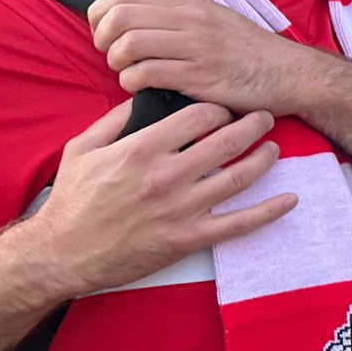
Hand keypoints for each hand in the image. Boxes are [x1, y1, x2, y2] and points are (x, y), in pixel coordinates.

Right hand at [22, 100, 297, 298]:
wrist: (61, 252)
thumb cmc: (72, 200)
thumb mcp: (83, 148)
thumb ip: (116, 119)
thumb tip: (145, 98)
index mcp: (143, 149)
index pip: (200, 116)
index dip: (219, 107)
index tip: (225, 108)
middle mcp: (168, 175)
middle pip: (227, 141)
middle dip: (253, 124)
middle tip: (265, 116)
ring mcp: (182, 208)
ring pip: (239, 177)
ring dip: (264, 158)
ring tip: (274, 146)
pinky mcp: (189, 237)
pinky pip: (239, 223)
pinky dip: (269, 210)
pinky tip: (290, 199)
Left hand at [88, 0, 313, 113]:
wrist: (291, 73)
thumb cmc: (250, 52)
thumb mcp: (215, 18)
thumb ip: (177, 15)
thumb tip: (134, 20)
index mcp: (191, 1)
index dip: (100, 12)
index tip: (104, 31)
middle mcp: (191, 19)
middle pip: (120, 17)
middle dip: (103, 38)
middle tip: (111, 54)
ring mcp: (196, 47)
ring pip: (129, 44)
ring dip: (117, 62)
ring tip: (127, 71)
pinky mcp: (200, 77)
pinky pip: (147, 73)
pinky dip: (132, 82)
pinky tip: (142, 86)